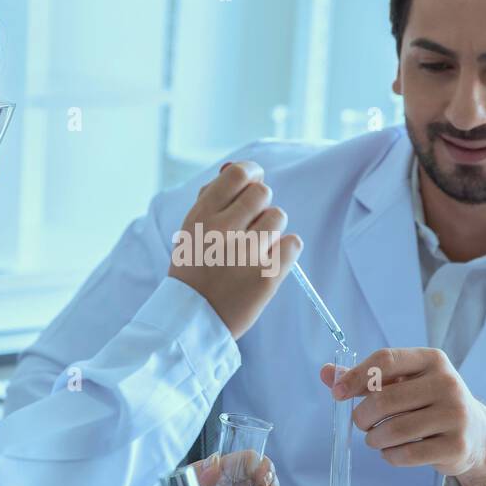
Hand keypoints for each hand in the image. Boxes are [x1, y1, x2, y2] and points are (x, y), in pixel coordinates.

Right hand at [168, 160, 302, 338]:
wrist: (191, 319)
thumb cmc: (194, 269)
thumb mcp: (191, 230)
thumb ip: (211, 197)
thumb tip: (233, 166)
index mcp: (201, 215)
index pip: (237, 174)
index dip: (251, 173)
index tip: (253, 181)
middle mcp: (222, 230)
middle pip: (263, 193)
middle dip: (261, 206)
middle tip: (250, 226)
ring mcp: (246, 252)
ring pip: (279, 217)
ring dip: (272, 230)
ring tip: (254, 249)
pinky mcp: (266, 274)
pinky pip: (293, 243)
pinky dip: (285, 251)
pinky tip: (268, 262)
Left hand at [319, 347, 485, 485]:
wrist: (476, 433)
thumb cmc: (429, 402)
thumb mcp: (403, 382)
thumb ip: (365, 378)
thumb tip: (326, 373)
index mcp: (432, 360)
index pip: (385, 361)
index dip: (355, 377)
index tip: (337, 393)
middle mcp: (448, 383)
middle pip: (384, 400)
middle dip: (362, 416)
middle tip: (362, 423)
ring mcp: (455, 415)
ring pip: (393, 430)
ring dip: (374, 439)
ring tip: (375, 438)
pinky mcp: (456, 446)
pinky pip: (405, 455)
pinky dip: (389, 455)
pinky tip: (391, 451)